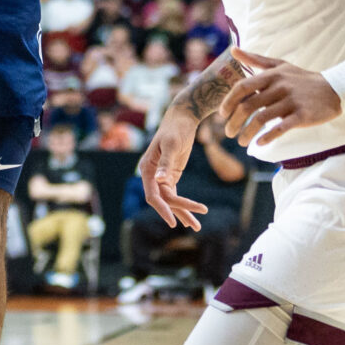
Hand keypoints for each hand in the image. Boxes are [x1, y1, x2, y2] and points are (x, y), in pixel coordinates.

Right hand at [136, 111, 208, 230]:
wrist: (182, 118)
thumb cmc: (175, 129)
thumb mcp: (171, 144)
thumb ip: (166, 163)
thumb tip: (160, 180)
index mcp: (147, 169)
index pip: (152, 195)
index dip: (162, 209)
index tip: (173, 221)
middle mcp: (151, 176)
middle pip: (163, 201)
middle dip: (178, 213)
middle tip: (195, 225)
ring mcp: (161, 177)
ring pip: (170, 200)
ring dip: (183, 212)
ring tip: (197, 226)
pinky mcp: (170, 177)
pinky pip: (175, 195)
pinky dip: (183, 204)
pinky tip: (192, 216)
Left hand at [219, 49, 341, 150]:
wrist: (334, 89)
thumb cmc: (302, 78)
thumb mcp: (279, 65)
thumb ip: (255, 59)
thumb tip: (232, 49)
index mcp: (271, 75)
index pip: (242, 87)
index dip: (229, 101)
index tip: (221, 114)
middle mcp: (279, 87)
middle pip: (248, 106)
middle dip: (234, 122)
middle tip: (229, 133)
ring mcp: (291, 101)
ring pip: (261, 119)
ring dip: (247, 133)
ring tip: (242, 142)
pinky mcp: (302, 115)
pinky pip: (281, 128)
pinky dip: (268, 137)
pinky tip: (259, 143)